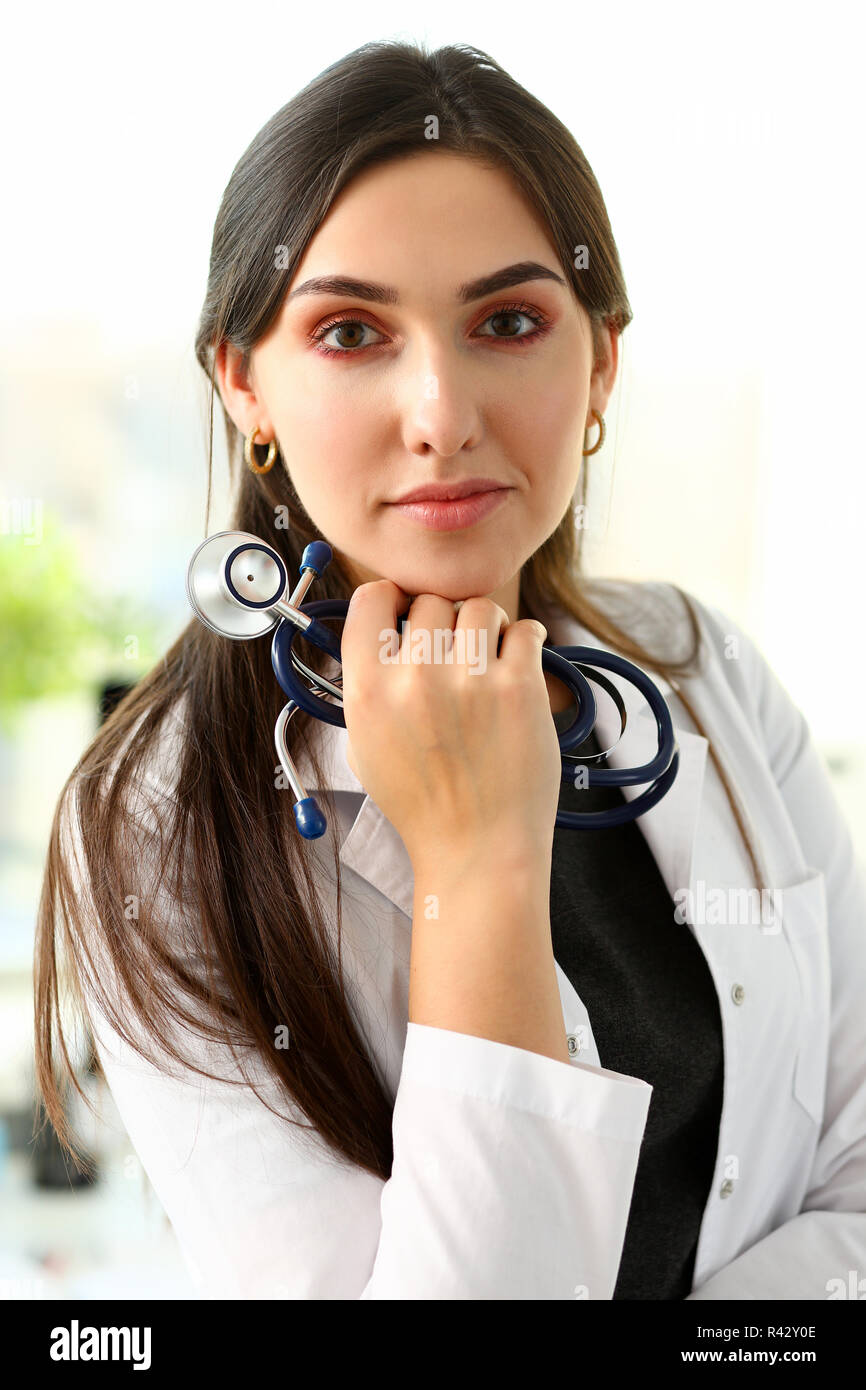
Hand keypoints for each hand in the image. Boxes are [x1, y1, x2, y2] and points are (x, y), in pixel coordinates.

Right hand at [340, 581, 561, 867]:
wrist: (477, 849)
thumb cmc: (423, 803)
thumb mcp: (365, 744)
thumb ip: (366, 682)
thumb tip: (384, 626)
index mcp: (368, 690)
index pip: (371, 597)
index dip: (392, 601)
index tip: (407, 616)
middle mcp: (415, 679)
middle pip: (430, 601)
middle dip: (442, 622)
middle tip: (454, 656)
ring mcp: (470, 681)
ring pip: (479, 607)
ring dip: (485, 627)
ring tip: (488, 659)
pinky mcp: (519, 689)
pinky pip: (525, 631)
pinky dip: (524, 641)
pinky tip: (517, 665)